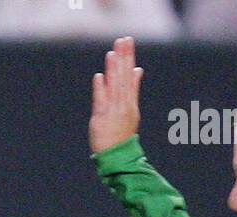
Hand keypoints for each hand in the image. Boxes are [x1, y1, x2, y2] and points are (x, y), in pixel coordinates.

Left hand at [90, 36, 142, 155]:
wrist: (118, 157)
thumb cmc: (122, 134)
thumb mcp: (132, 110)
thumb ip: (133, 88)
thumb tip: (137, 69)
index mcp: (131, 102)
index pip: (130, 76)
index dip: (129, 58)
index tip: (128, 42)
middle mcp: (123, 105)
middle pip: (123, 78)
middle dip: (123, 58)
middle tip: (123, 40)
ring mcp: (112, 112)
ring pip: (114, 87)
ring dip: (113, 70)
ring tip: (112, 53)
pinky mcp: (101, 119)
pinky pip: (101, 101)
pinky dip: (100, 88)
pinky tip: (99, 76)